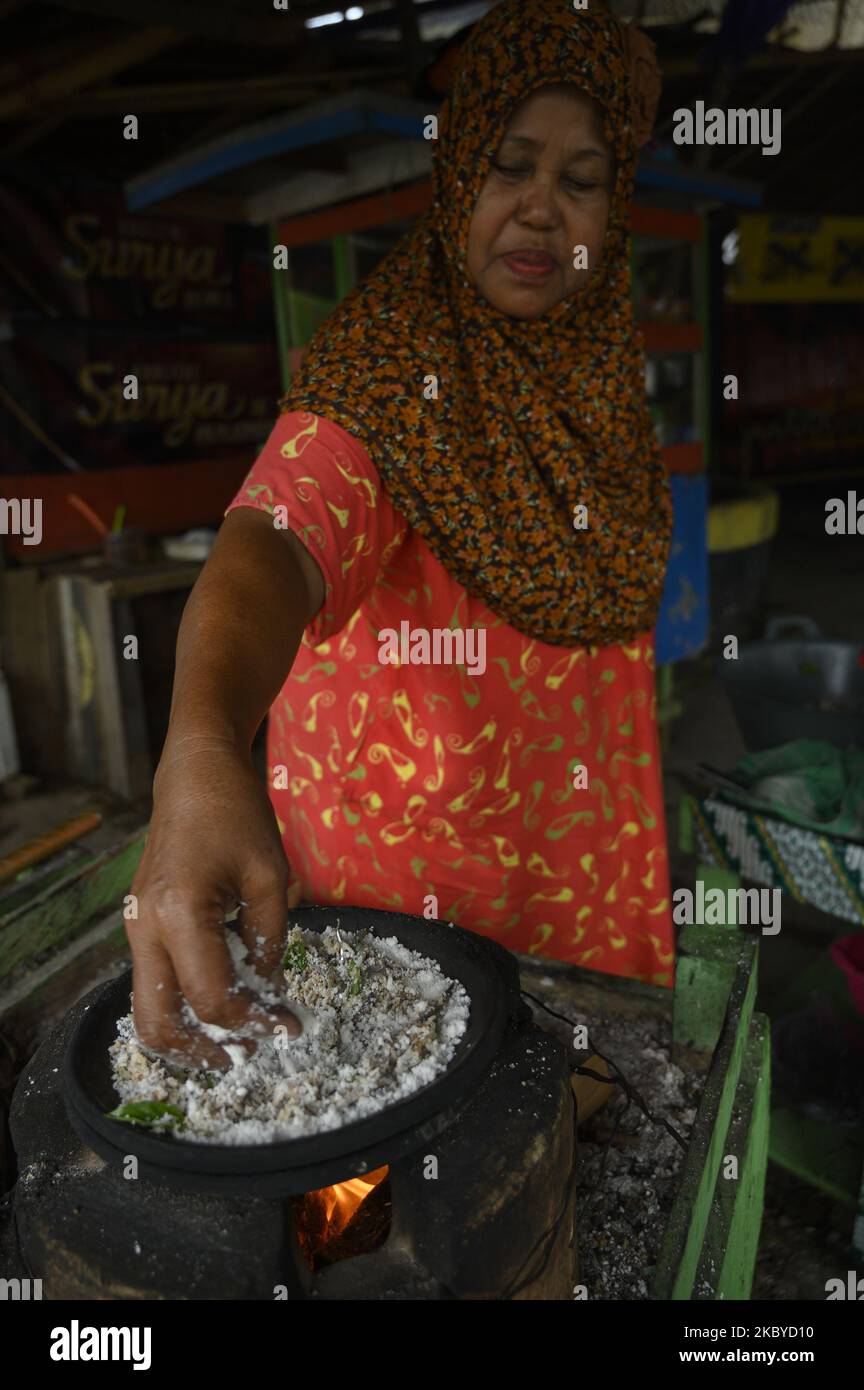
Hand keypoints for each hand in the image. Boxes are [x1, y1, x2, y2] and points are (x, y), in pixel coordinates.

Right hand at [127, 735, 302, 1068]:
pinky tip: (223, 1000)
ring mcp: (135, 928)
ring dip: (189, 1033)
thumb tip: (270, 995)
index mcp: (179, 914)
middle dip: (203, 1051)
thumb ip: (269, 942)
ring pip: (148, 1009)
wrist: (195, 774)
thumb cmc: (237, 814)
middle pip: (158, 1023)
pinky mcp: (140, 924)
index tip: (287, 1027)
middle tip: (248, 1055)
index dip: (251, 1023)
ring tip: (236, 1038)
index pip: (211, 998)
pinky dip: (183, 1004)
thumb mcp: (269, 878)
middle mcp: (145, 928)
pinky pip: (154, 981)